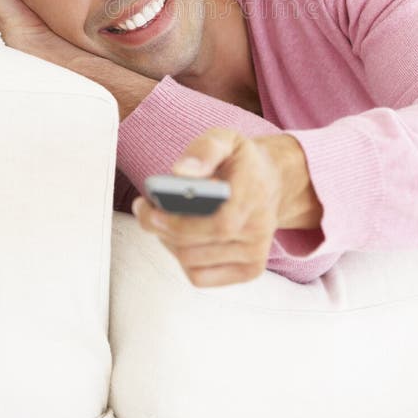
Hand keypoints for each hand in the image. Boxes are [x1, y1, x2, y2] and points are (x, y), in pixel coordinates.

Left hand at [132, 128, 322, 286]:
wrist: (272, 181)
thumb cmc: (241, 161)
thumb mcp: (225, 140)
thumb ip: (204, 150)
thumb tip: (180, 172)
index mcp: (254, 194)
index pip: (217, 224)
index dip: (178, 223)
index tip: (149, 207)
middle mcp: (259, 230)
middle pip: (195, 247)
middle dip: (161, 229)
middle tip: (144, 209)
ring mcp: (256, 254)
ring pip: (192, 263)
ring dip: (168, 243)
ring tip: (162, 220)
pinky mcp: (250, 270)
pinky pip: (201, 277)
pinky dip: (182, 260)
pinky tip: (181, 239)